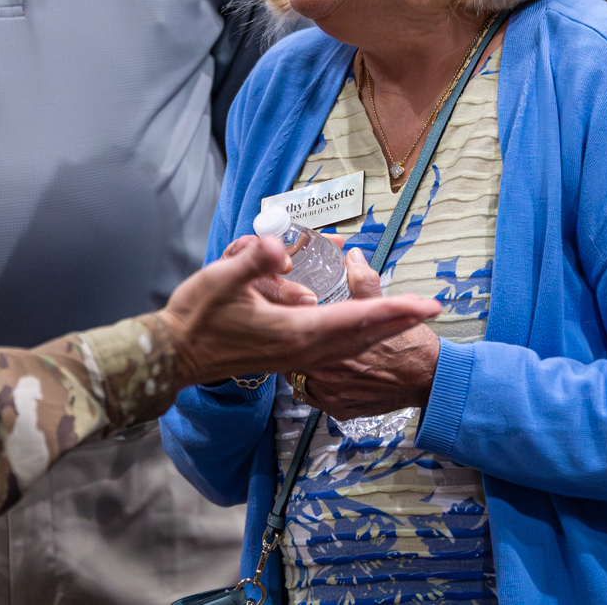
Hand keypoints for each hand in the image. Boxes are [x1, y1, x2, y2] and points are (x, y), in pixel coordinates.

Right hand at [159, 236, 440, 386]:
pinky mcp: (287, 356)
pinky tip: (359, 324)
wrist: (175, 355)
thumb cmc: (197, 317)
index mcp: (296, 332)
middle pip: (362, 334)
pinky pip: (333, 344)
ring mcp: (296, 357)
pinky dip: (353, 332)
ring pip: (350, 342)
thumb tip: (279, 248)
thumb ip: (252, 261)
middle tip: (431, 309)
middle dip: (398, 320)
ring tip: (405, 314)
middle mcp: (303, 349)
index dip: (394, 310)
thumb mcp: (222, 279)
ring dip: (378, 326)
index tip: (427, 305)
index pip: (356, 318)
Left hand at [296, 250, 439, 416]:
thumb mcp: (387, 308)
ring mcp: (332, 396)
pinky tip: (329, 376)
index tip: (301, 324)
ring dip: (305, 368)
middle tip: (307, 339)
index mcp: (333, 347)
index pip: (295, 336)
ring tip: (316, 357)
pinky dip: (318, 388)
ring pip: (300, 380)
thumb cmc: (410, 347)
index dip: (296, 328)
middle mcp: (327, 375)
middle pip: (294, 359)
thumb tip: (353, 258)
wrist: (430, 380)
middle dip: (299, 348)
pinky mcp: (340, 411)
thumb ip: (364, 282)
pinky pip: (315, 399)